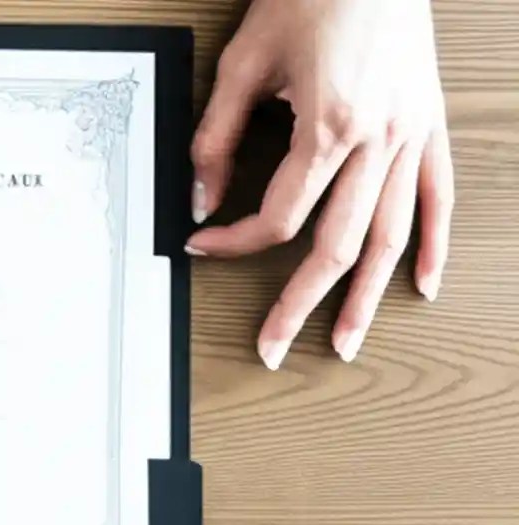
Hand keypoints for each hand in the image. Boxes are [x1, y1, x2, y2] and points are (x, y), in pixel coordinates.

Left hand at [186, 0, 453, 368]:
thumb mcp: (244, 63)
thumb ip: (215, 137)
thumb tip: (201, 196)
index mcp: (329, 127)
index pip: (278, 216)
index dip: (233, 241)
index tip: (203, 245)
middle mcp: (379, 141)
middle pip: (338, 246)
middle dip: (299, 304)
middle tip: (272, 346)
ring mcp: (412, 136)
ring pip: (392, 236)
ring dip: (368, 298)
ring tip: (345, 342)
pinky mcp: (430, 125)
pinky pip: (438, 197)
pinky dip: (433, 244)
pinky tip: (421, 286)